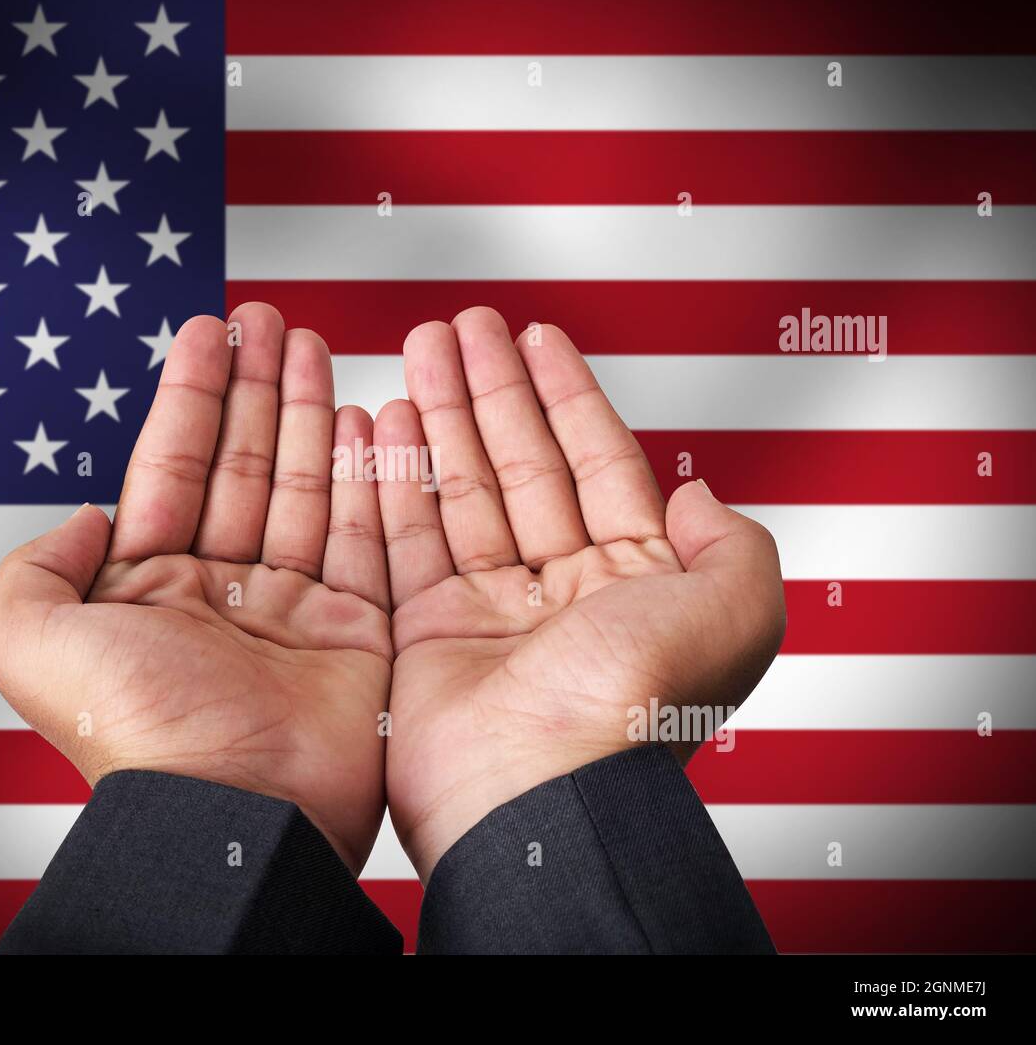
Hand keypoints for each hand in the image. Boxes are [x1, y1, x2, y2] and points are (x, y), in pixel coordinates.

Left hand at [0, 304, 392, 872]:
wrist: (234, 808)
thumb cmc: (140, 733)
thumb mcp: (33, 644)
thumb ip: (35, 568)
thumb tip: (83, 517)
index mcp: (151, 591)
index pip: (176, 466)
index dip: (193, 394)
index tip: (211, 331)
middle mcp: (221, 595)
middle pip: (245, 464)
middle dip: (259, 387)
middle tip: (272, 321)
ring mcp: (291, 609)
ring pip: (305, 487)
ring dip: (312, 414)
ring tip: (319, 349)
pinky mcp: (354, 630)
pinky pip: (366, 535)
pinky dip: (370, 477)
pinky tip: (370, 422)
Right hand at [376, 307, 785, 880]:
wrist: (537, 791)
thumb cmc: (629, 714)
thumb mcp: (730, 613)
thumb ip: (732, 543)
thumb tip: (695, 494)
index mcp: (633, 585)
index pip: (597, 461)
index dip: (568, 393)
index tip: (539, 338)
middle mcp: (563, 594)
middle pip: (523, 462)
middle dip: (494, 388)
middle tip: (466, 327)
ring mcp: (493, 611)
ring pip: (464, 487)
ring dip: (442, 414)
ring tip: (421, 351)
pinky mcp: (429, 632)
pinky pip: (409, 536)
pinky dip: (396, 479)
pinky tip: (387, 428)